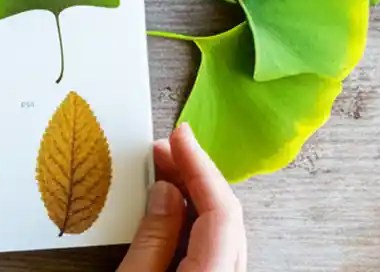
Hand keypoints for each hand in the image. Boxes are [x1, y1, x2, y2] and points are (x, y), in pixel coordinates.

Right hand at [118, 123, 246, 271]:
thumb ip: (152, 240)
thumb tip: (164, 192)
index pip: (220, 210)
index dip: (199, 166)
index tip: (179, 135)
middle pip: (226, 216)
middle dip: (195, 175)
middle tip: (164, 148)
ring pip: (222, 229)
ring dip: (193, 195)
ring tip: (162, 170)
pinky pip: (213, 244)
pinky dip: (192, 219)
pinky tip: (170, 205)